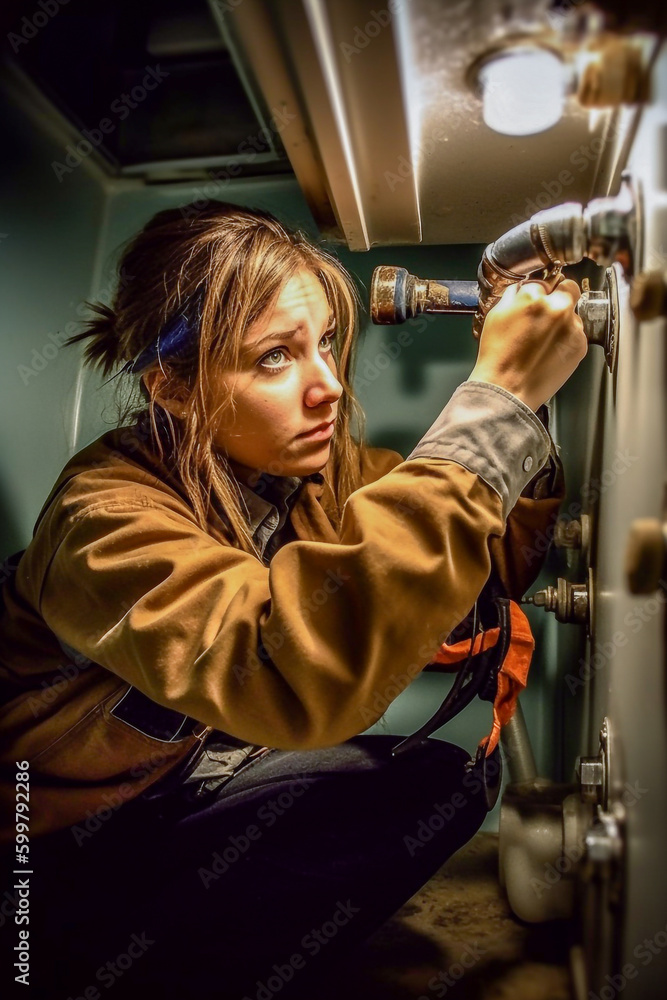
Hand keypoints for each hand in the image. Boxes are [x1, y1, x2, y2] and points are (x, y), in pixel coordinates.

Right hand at [467, 275, 586, 410]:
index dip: (539, 292)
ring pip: (574, 312)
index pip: (544, 281)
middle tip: (547, 313)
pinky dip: (567, 338)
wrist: (508, 389)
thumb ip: (514, 296)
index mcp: (533, 297)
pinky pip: (577, 333)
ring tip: (543, 340)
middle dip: (559, 296)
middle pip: (569, 288)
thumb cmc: (498, 357)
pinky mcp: (580, 345)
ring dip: (563, 320)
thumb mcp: (496, 316)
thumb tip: (524, 288)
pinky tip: (550, 350)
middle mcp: (557, 308)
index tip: (536, 300)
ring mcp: (572, 327)